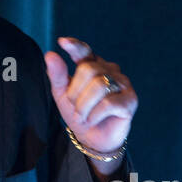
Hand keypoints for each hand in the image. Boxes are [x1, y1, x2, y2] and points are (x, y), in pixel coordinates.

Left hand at [44, 37, 137, 159]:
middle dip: (75, 93)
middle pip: (89, 70)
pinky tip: (92, 120)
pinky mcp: (130, 101)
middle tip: (74, 108)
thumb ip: (57, 76)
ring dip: (84, 106)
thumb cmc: (80, 114)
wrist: (93, 139)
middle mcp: (111, 70)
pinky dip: (94, 115)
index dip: (75, 46)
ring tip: (82, 117)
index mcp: (94, 65)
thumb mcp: (63, 95)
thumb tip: (50, 54)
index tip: (62, 42)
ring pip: (99, 86)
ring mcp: (123, 84)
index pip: (85, 51)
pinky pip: (108, 104)